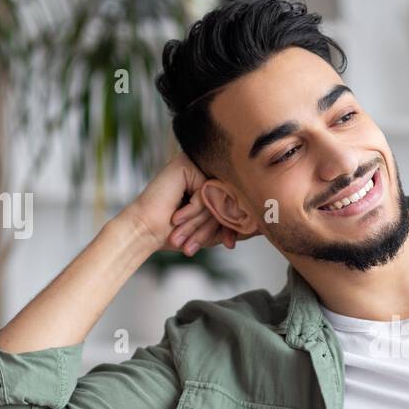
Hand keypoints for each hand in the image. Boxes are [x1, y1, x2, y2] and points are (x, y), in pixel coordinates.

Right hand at [124, 152, 246, 255]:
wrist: (146, 232)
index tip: (230, 244)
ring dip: (204, 220)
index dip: (233, 223)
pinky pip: (203, 191)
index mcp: (211, 181)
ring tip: (189, 237)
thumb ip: (233, 223)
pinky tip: (176, 216)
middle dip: (219, 225)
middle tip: (213, 245)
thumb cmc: (176, 233)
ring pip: (216, 194)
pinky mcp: (185, 164)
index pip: (233, 199)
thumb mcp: (212, 230)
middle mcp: (204, 169)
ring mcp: (194, 163)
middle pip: (226, 196)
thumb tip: (262, 225)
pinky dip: (194, 209)